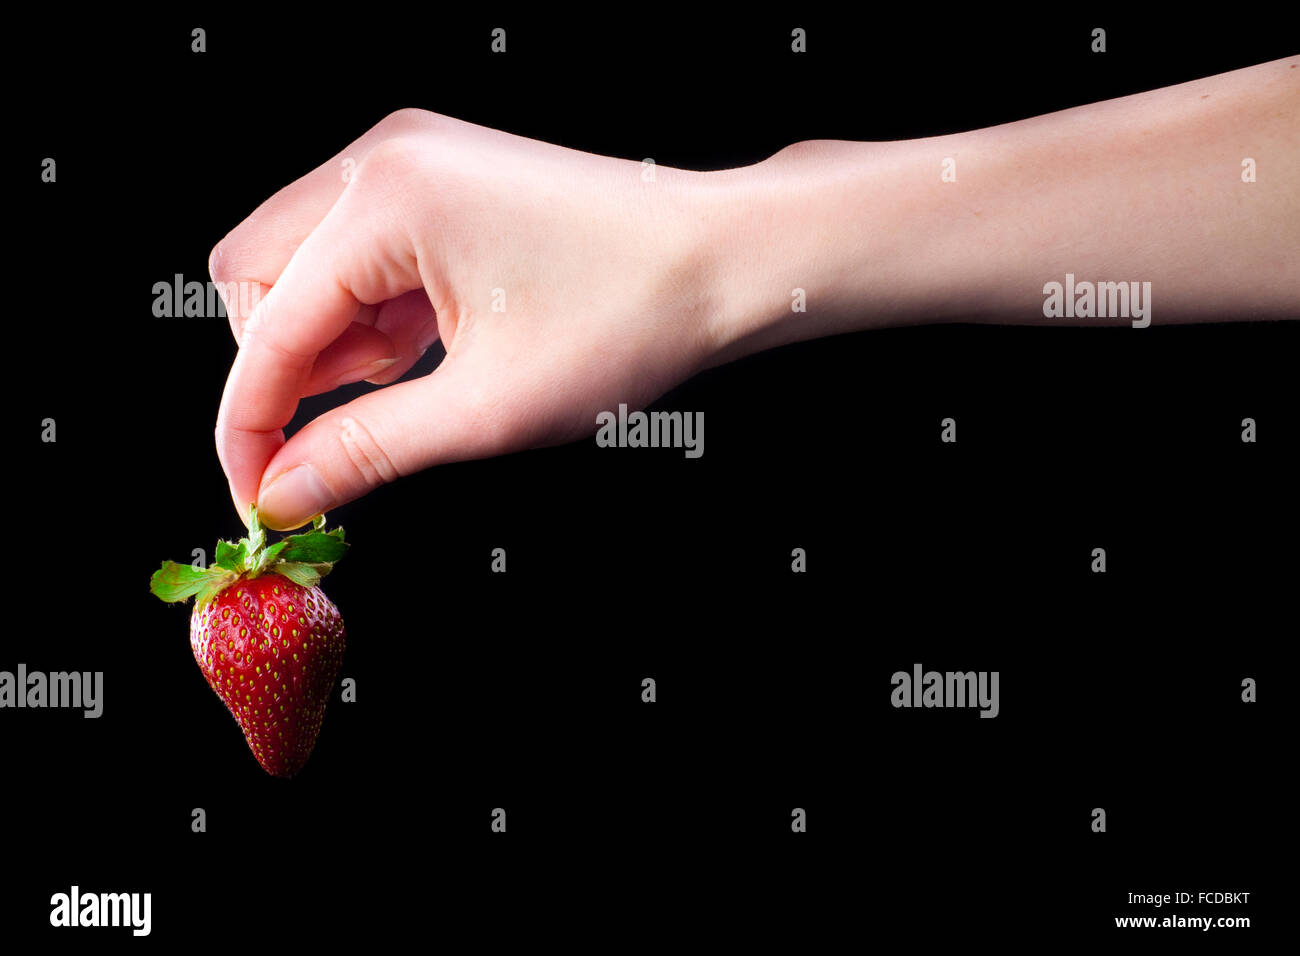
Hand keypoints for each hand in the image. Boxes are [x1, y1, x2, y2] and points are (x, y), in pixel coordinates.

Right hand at [212, 109, 722, 528]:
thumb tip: (284, 490)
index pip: (267, 330)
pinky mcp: (436, 176)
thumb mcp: (488, 408)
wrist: (722, 259)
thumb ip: (367, 450)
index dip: (251, 426)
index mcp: (387, 202)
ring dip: (333, 337)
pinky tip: (429, 340)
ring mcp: (410, 159)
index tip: (258, 495)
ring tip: (418, 369)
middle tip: (361, 413)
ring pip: (302, 262)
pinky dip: (371, 310)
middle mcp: (383, 159)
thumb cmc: (629, 319)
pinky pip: (355, 249)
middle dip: (287, 363)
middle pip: (257, 276)